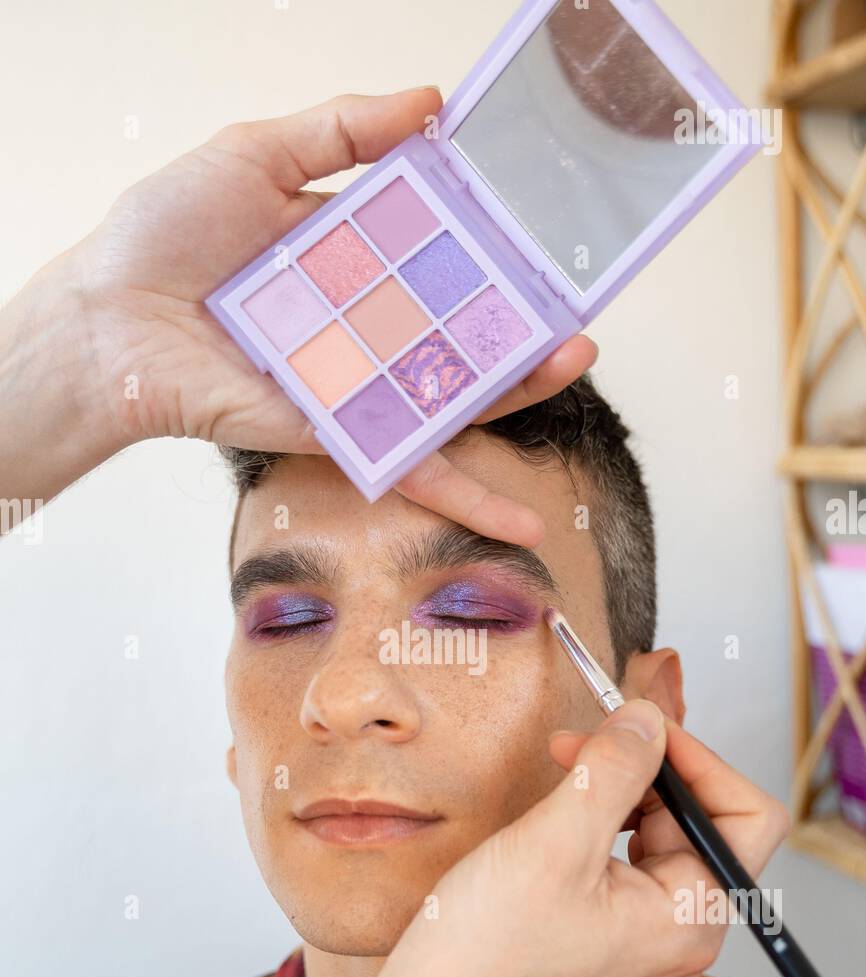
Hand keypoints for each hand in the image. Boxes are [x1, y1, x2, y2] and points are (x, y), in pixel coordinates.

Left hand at [72, 90, 596, 544]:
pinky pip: (405, 465)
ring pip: (451, 401)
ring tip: (572, 361)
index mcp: (354, 259)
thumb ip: (343, 132)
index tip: (548, 244)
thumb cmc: (163, 234)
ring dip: (518, 393)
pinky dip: (463, 497)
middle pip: (462, 334)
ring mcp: (353, 385)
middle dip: (527, 330)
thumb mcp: (255, 153)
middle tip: (579, 316)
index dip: (496, 252)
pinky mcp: (334, 435)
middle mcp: (363, 326)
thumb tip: (431, 103)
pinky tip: (519, 517)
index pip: (443, 257)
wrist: (105, 316)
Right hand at [376, 702, 790, 976]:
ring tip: (561, 769)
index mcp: (692, 918)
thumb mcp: (555, 841)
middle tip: (577, 743)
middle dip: (647, 770)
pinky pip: (625, 864)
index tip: (638, 727)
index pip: (746, 816)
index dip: (700, 759)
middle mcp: (682, 935)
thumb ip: (614, 770)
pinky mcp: (607, 939)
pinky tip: (555, 815)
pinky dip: (598, 824)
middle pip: (701, 822)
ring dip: (619, 791)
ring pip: (660, 839)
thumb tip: (648, 718)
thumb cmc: (485, 951)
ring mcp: (644, 940)